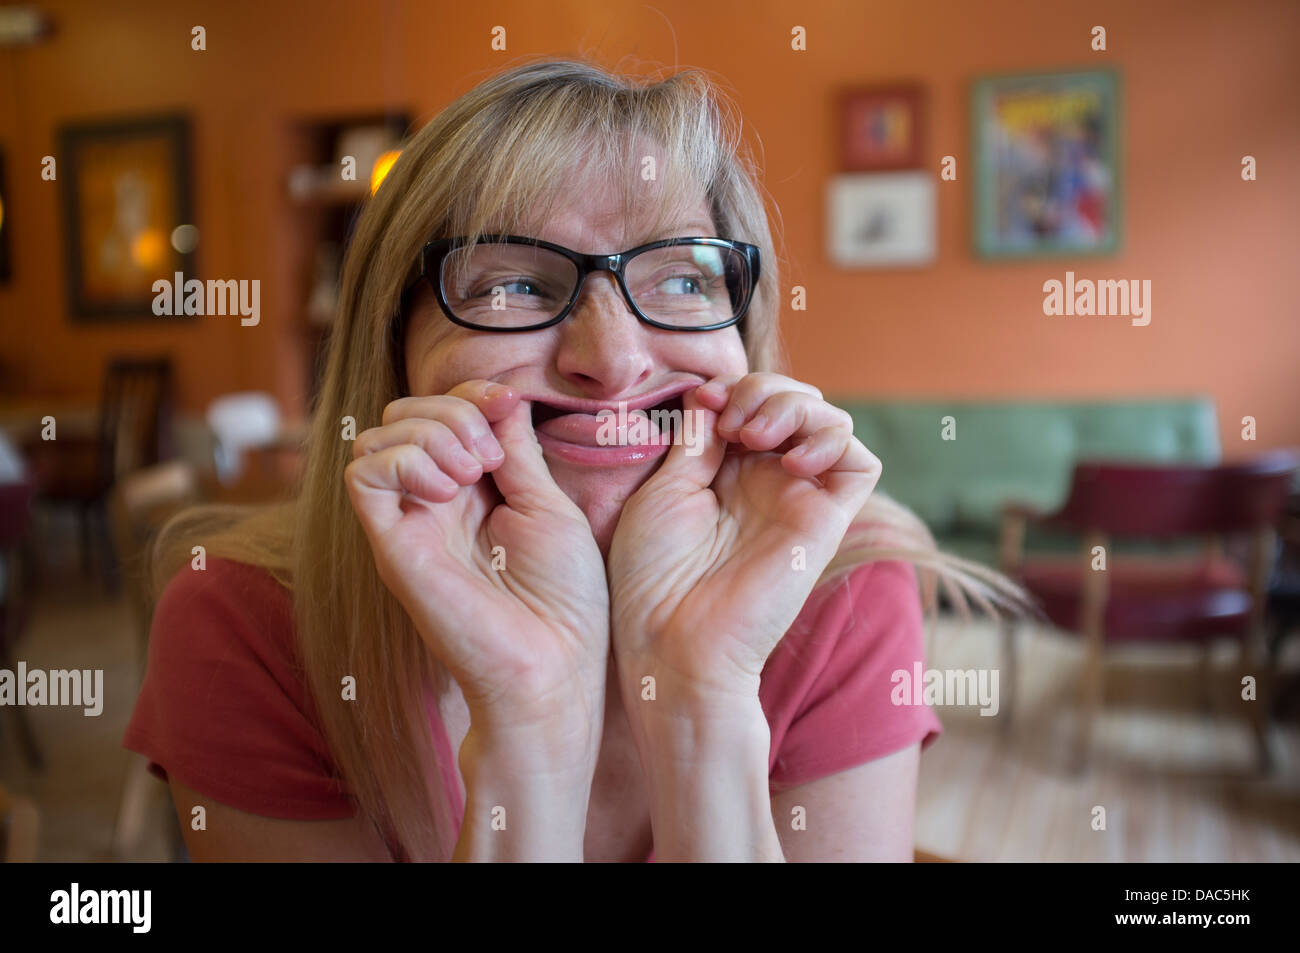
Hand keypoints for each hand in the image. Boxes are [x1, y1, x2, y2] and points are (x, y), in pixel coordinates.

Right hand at [344, 380, 608, 762]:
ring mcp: (410, 522)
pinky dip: (402, 460)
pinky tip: (444, 490)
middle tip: (490, 459)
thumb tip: (501, 395)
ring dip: (430, 433)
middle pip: (407, 412)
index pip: (446, 409)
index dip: (471, 392)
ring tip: (471, 475)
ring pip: (378, 435)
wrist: (552, 664)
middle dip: (451, 409)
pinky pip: (362, 475)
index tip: (507, 402)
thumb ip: (515, 449)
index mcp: (476, 489)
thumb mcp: (546, 503)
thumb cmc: (563, 598)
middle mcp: (435, 501)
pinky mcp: (392, 546)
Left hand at [607, 372, 880, 706]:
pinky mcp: (826, 522)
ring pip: (831, 421)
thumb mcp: (663, 490)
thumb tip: (713, 392)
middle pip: (796, 400)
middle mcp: (766, 481)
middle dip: (765, 387)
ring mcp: (799, 499)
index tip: (703, 400)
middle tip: (731, 420)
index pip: (753, 401)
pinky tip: (791, 462)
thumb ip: (696, 439)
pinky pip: (860, 463)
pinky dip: (834, 441)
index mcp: (723, 472)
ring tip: (755, 436)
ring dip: (797, 406)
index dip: (735, 386)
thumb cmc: (653, 577)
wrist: (673, 641)